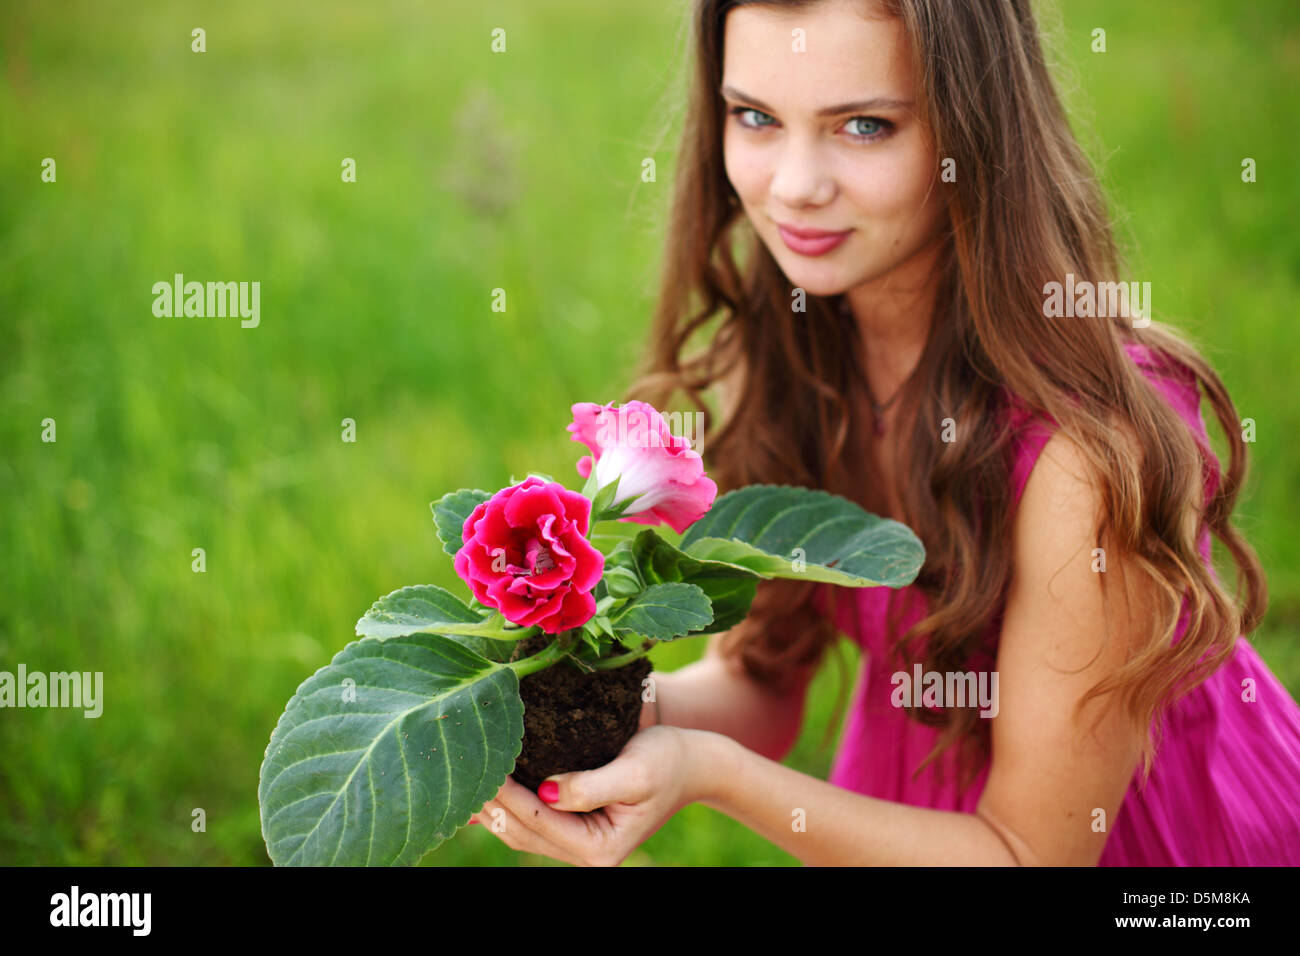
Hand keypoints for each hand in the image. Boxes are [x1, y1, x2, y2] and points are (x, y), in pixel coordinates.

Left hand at [468, 725, 706, 866]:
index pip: (540, 822)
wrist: (693, 763)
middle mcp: (586, 854)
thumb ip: (589, 786)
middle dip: (493, 804)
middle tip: (463, 772)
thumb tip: (544, 792)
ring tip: (464, 783)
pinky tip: (487, 789)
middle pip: (524, 832)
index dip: (508, 795)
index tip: (483, 767)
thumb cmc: (668, 761)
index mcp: (600, 848)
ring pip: (522, 832)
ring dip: (494, 808)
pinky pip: (533, 821)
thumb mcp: (635, 772)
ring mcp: (579, 842)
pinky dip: (508, 806)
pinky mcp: (576, 825)